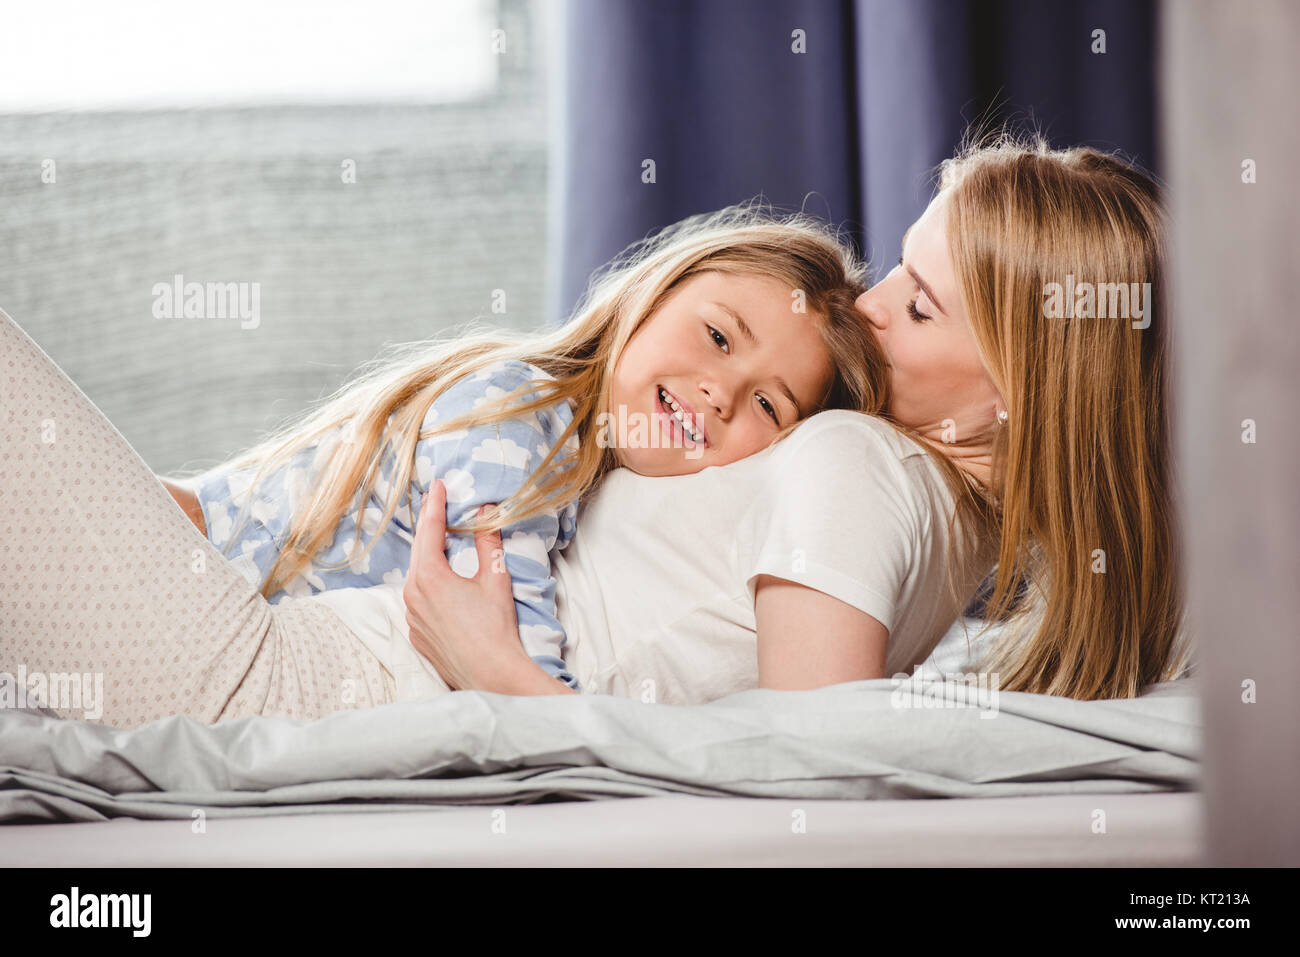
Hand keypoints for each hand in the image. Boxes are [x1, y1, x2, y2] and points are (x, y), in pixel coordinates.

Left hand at [402, 479, 529, 690]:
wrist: (491, 674)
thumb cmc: (496, 627)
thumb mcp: (496, 577)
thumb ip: (488, 541)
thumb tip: (485, 512)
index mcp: (429, 576)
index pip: (430, 529)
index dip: (435, 504)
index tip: (437, 485)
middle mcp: (412, 595)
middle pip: (419, 551)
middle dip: (429, 527)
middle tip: (437, 504)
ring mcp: (412, 617)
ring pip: (417, 577)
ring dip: (429, 558)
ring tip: (442, 543)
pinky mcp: (417, 635)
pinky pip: (419, 601)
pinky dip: (429, 587)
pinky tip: (445, 586)